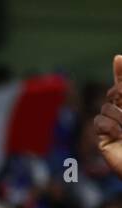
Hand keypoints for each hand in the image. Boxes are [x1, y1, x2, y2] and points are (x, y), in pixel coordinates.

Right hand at [95, 54, 121, 178]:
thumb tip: (118, 57)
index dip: (121, 72)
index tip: (119, 59)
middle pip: (114, 92)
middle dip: (121, 95)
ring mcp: (114, 125)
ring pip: (106, 107)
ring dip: (119, 115)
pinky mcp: (104, 139)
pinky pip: (98, 122)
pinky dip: (110, 127)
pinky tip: (120, 136)